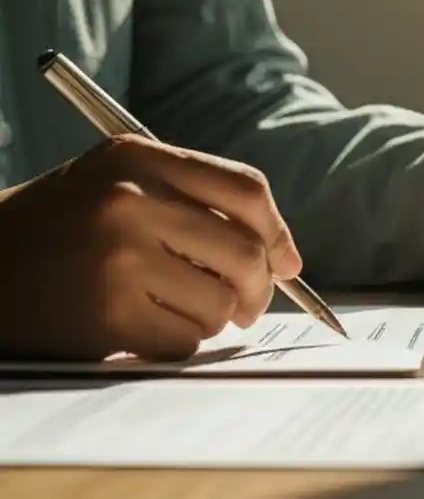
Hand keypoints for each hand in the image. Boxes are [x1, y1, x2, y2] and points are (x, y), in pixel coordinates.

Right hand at [0, 134, 301, 360]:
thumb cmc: (62, 230)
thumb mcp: (116, 183)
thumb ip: (195, 203)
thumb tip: (287, 259)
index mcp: (135, 156)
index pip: (245, 188)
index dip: (277, 231)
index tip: (287, 261)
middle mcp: (128, 199)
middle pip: (245, 252)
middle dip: (260, 289)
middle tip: (247, 305)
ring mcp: (116, 257)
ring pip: (221, 303)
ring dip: (214, 318)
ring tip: (178, 309)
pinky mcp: (105, 313)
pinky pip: (185, 339)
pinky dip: (178, 341)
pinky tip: (143, 326)